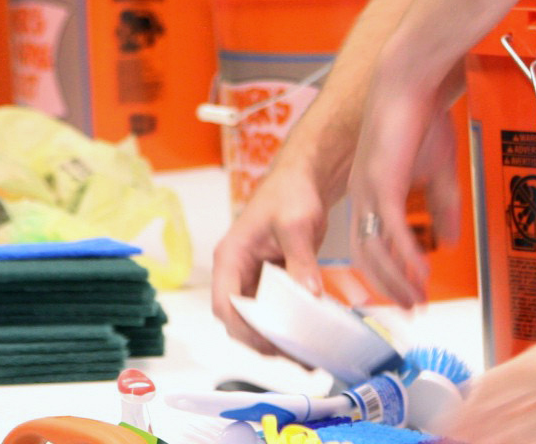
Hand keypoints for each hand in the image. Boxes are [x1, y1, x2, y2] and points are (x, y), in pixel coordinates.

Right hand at [211, 157, 333, 354]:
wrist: (305, 178)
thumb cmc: (290, 192)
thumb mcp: (296, 224)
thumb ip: (300, 260)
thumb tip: (309, 294)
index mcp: (231, 257)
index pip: (225, 303)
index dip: (244, 328)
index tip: (271, 342)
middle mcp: (237, 271)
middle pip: (239, 320)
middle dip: (262, 342)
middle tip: (294, 356)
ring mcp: (254, 278)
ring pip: (256, 320)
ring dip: (276, 340)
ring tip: (305, 355)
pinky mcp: (272, 281)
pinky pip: (275, 311)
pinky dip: (289, 327)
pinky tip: (310, 338)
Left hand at [347, 79, 459, 307]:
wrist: (412, 81)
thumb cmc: (423, 118)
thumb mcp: (438, 169)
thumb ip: (443, 206)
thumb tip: (450, 240)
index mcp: (370, 193)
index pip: (371, 247)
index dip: (388, 275)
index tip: (410, 295)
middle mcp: (363, 196)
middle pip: (367, 258)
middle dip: (391, 288)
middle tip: (413, 308)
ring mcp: (369, 192)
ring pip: (376, 251)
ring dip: (398, 279)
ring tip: (419, 298)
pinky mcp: (382, 184)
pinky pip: (391, 231)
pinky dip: (406, 256)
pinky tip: (422, 273)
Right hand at [442, 327, 535, 443]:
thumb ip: (534, 426)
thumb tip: (497, 437)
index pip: (486, 390)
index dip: (466, 414)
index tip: (450, 432)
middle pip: (498, 387)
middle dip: (478, 414)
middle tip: (462, 436)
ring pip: (517, 387)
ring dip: (499, 411)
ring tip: (487, 433)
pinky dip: (521, 405)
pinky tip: (525, 418)